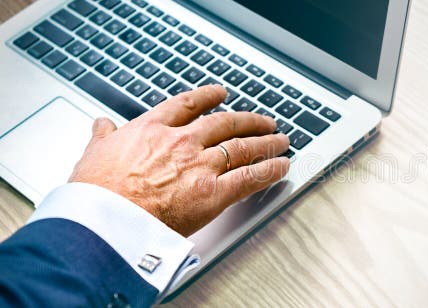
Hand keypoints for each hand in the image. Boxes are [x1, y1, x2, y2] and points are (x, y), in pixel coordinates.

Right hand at [69, 85, 289, 235]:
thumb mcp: (92, 154)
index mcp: (151, 130)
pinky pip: (250, 178)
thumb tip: (101, 125)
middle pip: (225, 124)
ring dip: (267, 142)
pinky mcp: (214, 193)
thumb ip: (102, 138)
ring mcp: (200, 166)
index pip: (186, 105)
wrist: (106, 221)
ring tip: (281, 140)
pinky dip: (270, 170)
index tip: (220, 94)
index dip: (207, 98)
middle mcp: (182, 143)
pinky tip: (282, 166)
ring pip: (243, 147)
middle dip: (249, 120)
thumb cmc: (96, 193)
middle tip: (263, 120)